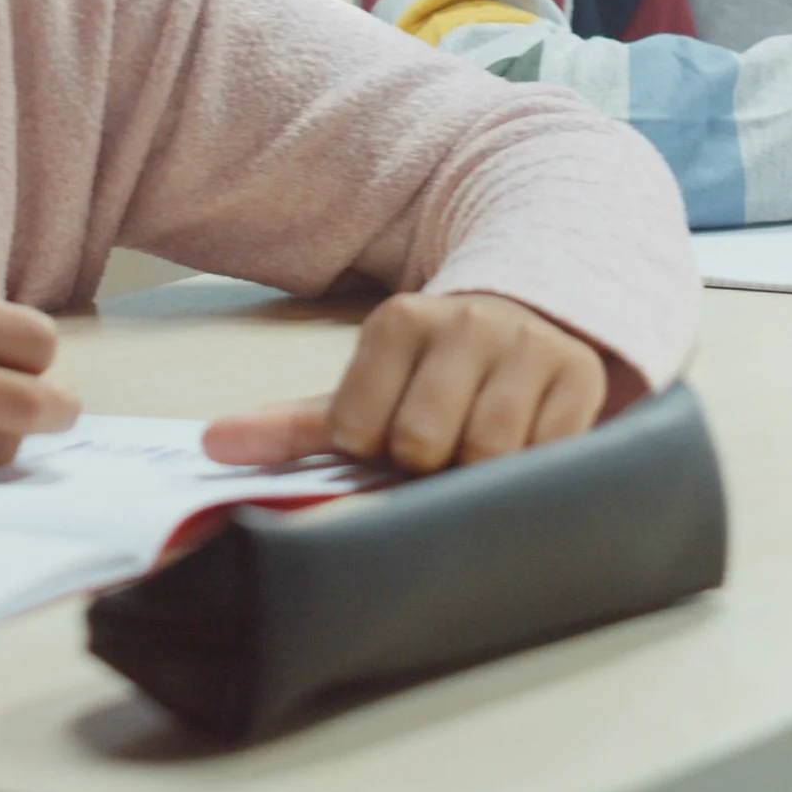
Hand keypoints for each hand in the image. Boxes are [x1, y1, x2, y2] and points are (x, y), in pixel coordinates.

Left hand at [202, 291, 617, 472]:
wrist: (531, 320)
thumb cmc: (433, 377)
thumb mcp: (365, 392)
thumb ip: (292, 426)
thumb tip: (213, 447)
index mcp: (400, 320)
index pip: (359, 427)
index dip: (372, 451)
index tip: (387, 438)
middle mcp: (465, 323)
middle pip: (422, 442)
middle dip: (425, 464)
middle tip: (435, 450)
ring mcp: (526, 348)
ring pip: (487, 452)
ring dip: (478, 471)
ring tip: (476, 451)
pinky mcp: (579, 378)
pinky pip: (547, 455)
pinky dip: (529, 469)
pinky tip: (521, 449)